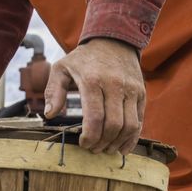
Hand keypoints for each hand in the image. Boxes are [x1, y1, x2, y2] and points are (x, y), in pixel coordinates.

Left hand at [44, 38, 144, 154]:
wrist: (114, 41)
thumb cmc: (84, 58)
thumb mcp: (62, 68)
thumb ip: (53, 90)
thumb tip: (49, 114)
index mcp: (92, 80)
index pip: (95, 117)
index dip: (90, 137)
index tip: (83, 144)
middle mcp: (115, 85)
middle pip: (113, 125)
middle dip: (102, 143)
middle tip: (94, 149)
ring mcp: (131, 90)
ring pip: (129, 126)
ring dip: (117, 143)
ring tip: (106, 149)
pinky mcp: (141, 93)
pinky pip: (139, 121)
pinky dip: (132, 138)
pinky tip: (122, 147)